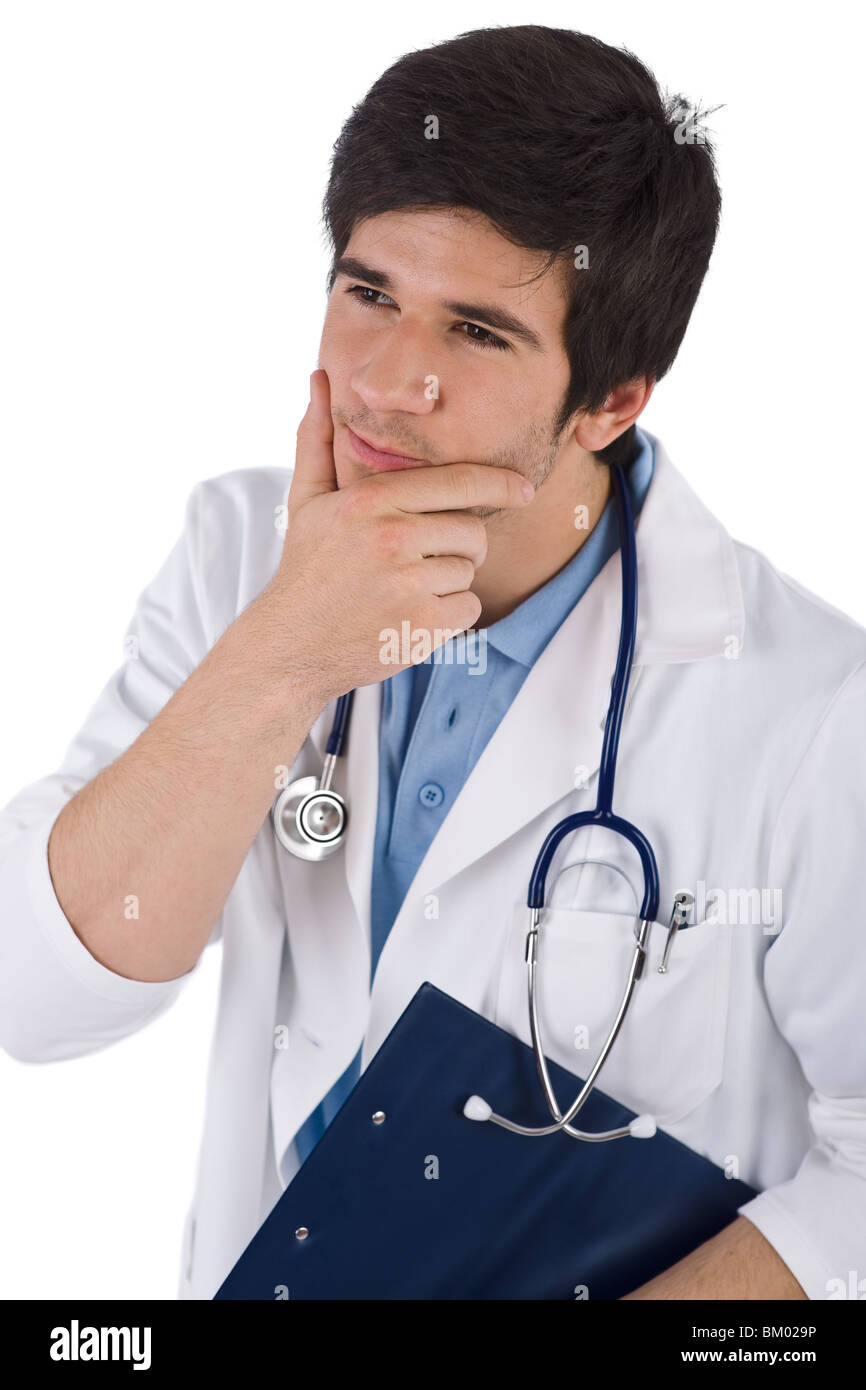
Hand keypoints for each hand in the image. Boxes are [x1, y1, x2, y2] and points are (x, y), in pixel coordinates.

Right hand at [260, 367, 532, 702]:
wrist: (289, 646)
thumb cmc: (305, 569)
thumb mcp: (307, 499)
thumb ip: (318, 437)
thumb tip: (319, 377)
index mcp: (371, 500)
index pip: (459, 481)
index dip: (501, 483)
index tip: (525, 488)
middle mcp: (391, 537)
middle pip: (473, 529)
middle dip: (462, 544)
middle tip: (428, 558)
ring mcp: (408, 583)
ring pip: (470, 570)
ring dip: (450, 581)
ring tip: (407, 589)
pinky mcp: (421, 625)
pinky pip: (469, 608)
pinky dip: (450, 616)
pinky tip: (413, 616)